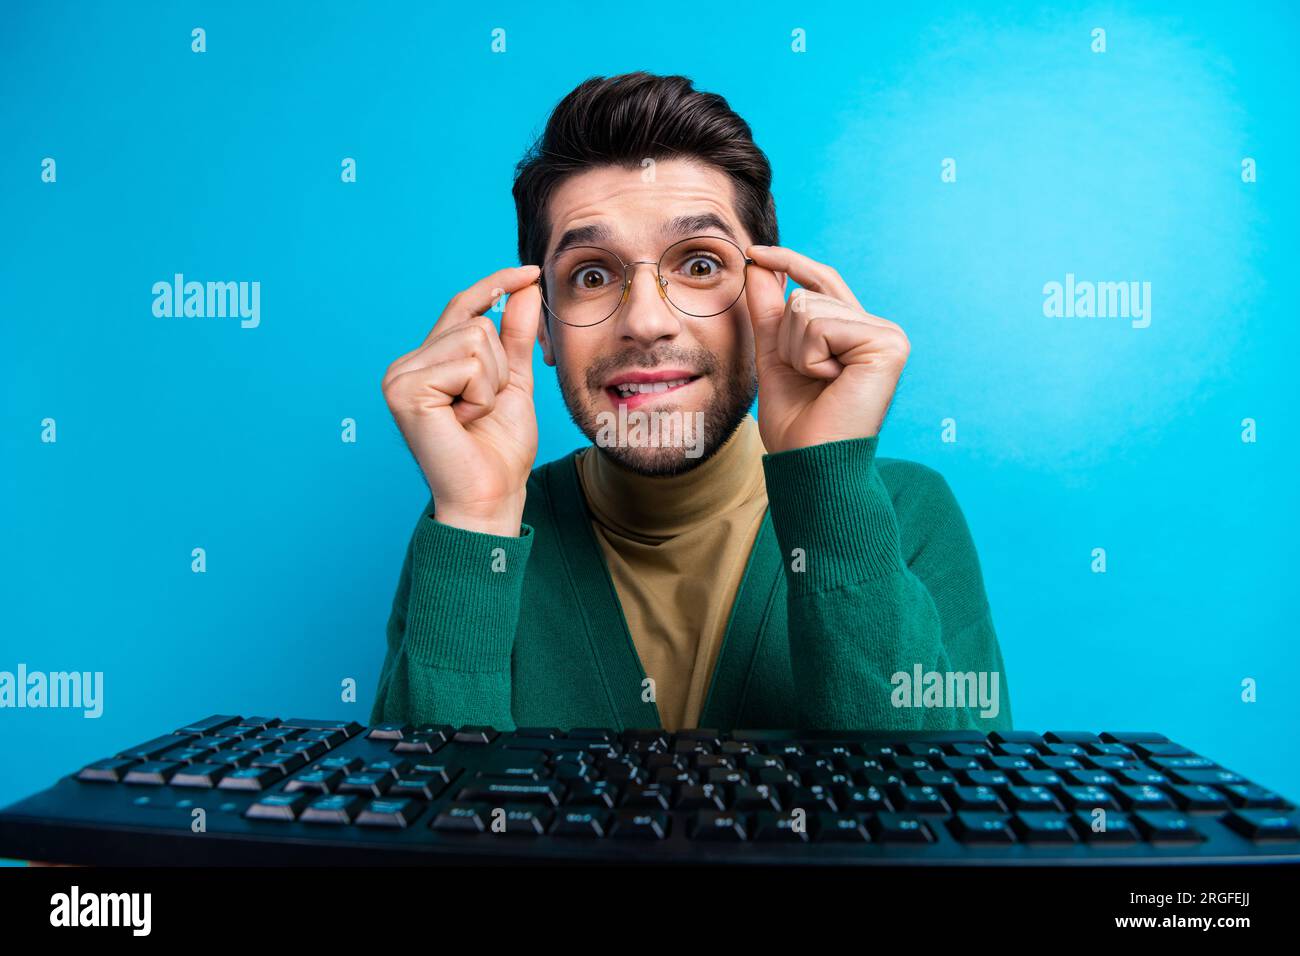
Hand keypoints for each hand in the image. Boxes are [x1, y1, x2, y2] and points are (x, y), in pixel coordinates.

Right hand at [382, 265, 541, 535]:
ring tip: (474, 415)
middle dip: (499, 367)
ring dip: (492, 383)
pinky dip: (481, 394)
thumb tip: (526, 286)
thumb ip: (516, 335)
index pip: (463, 308)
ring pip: (474, 340)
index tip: (530, 273)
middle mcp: (406, 364)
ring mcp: (400, 376)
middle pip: (475, 323)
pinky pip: (468, 365)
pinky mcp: (404, 389)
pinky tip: (464, 420)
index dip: (495, 285)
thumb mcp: (513, 381)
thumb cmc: (499, 449)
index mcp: (427, 362)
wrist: (491, 495)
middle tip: (484, 408)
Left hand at [743, 245, 908, 453]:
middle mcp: (877, 330)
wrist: (809, 461)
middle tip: (808, 378)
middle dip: (787, 340)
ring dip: (797, 352)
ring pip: (808, 309)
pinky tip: (831, 382)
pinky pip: (821, 325)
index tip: (752, 252)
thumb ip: (769, 310)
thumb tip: (757, 264)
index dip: (788, 264)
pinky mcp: (888, 344)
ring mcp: (886, 335)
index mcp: (855, 333)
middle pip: (804, 297)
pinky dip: (811, 357)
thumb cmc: (796, 421)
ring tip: (820, 382)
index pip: (819, 283)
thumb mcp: (775, 355)